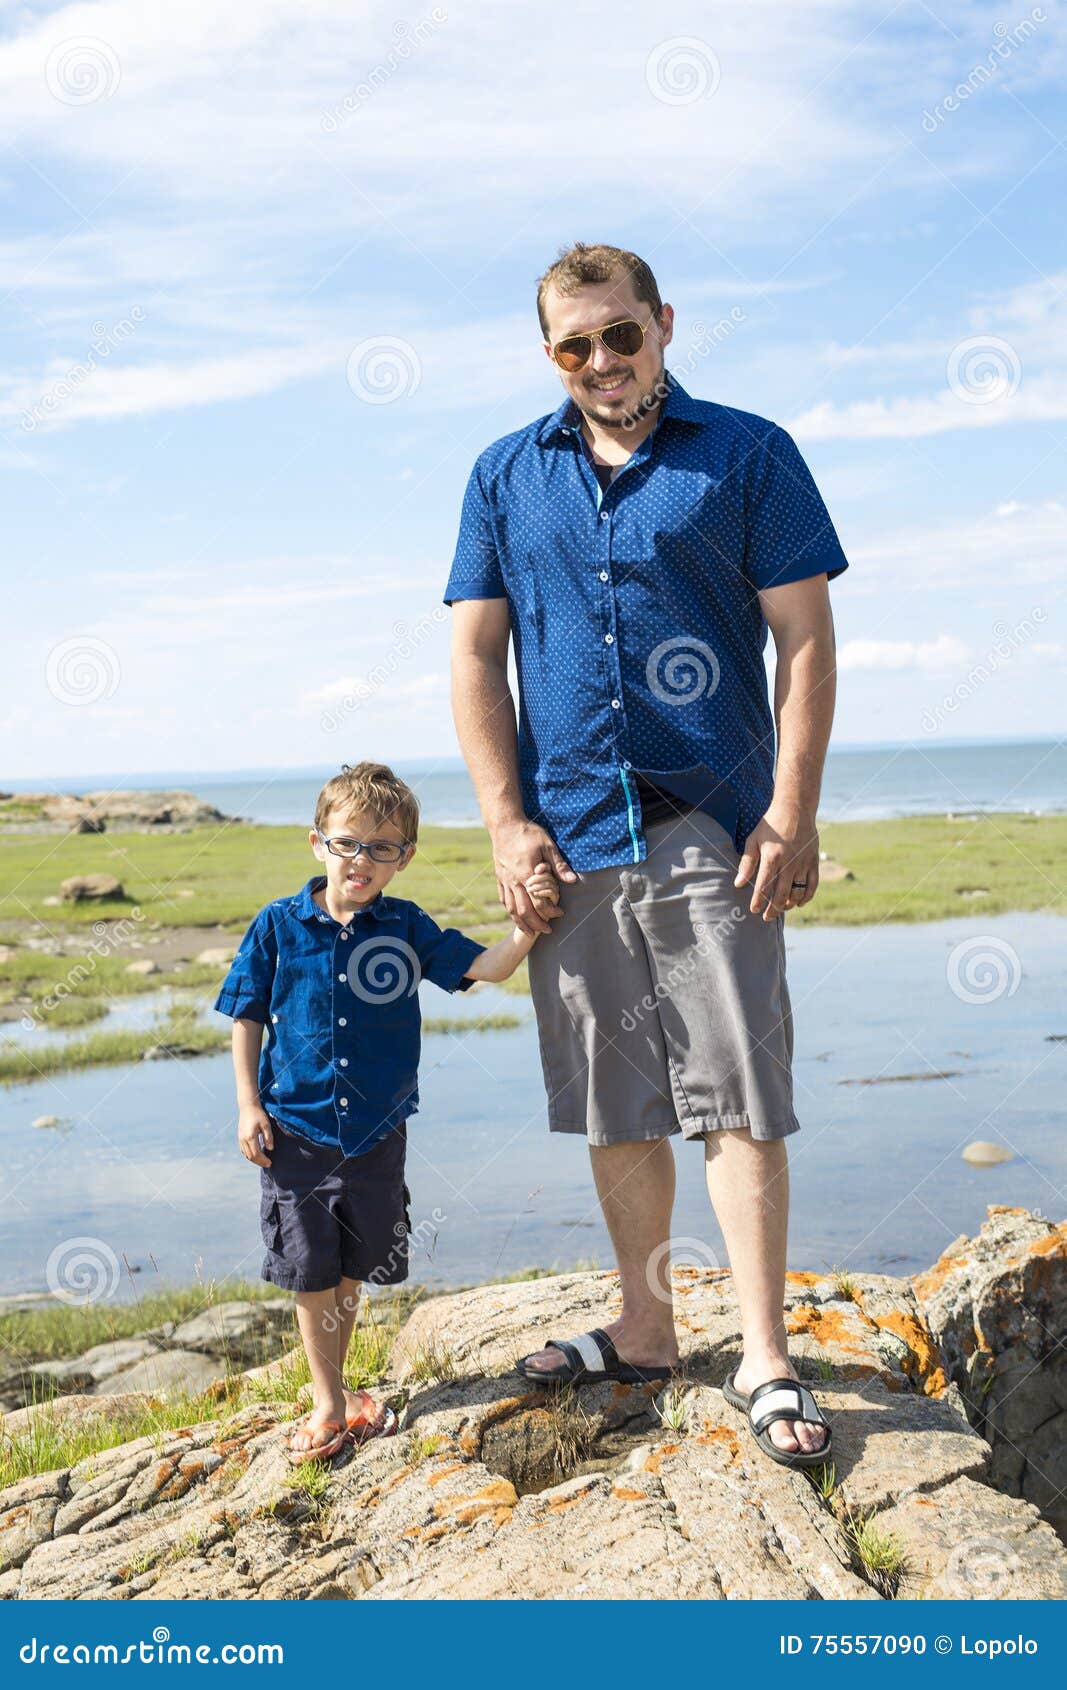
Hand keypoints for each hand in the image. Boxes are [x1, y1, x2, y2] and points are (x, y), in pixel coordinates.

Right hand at [238, 1104, 273, 1166]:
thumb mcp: (266, 1125)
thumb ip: (268, 1137)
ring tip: (263, 1160)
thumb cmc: (258, 1115)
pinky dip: (249, 1155)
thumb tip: (270, 1149)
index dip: (263, 1160)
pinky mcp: (239, 1137)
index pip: (256, 1154)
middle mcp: (243, 1140)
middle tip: (268, 1164)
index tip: (270, 1163)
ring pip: (246, 1154)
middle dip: (259, 1162)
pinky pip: (243, 1150)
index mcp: (250, 1137)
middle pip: (250, 1156)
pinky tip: (256, 1155)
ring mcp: (240, 1139)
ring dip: (254, 1159)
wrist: (248, 1107)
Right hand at [492, 819, 575, 936]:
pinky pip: (503, 899)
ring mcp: (505, 880)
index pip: (539, 901)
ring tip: (530, 932)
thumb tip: (573, 880)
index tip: (559, 913)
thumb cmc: (528, 833)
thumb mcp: (548, 845)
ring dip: (521, 923)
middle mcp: (514, 881)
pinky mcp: (499, 877)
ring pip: (511, 909)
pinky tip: (516, 915)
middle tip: (547, 931)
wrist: (504, 824)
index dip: (550, 911)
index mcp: (527, 874)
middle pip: (524, 911)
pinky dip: (510, 911)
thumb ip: (559, 865)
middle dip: (536, 924)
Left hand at [734, 804, 819, 919]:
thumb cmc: (771, 825)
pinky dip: (806, 897)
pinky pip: (812, 885)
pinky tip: (799, 903)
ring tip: (780, 909)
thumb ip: (747, 863)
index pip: (763, 886)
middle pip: (781, 894)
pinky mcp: (813, 861)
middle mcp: (789, 862)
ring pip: (797, 892)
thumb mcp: (753, 840)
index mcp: (772, 857)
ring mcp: (803, 863)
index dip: (758, 901)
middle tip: (766, 917)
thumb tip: (738, 884)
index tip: (754, 910)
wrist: (796, 809)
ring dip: (789, 905)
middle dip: (773, 909)